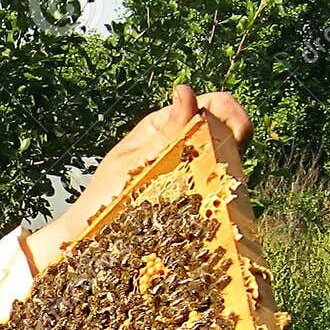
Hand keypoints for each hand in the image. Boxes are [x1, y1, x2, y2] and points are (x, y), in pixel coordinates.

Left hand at [24, 85, 253, 272]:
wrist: (90, 239)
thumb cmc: (104, 198)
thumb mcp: (133, 164)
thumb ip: (164, 133)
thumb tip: (186, 90)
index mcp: (166, 125)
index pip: (213, 105)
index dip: (231, 113)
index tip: (239, 131)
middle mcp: (182, 144)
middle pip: (225, 132)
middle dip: (234, 142)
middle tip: (230, 159)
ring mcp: (191, 172)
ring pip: (226, 161)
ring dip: (230, 168)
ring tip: (220, 182)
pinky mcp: (196, 201)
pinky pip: (218, 192)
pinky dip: (222, 195)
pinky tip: (217, 204)